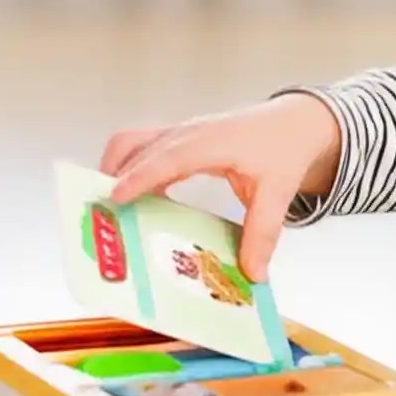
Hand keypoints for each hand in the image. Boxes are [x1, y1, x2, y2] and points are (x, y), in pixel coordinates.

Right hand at [99, 93, 341, 282]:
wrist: (296, 121)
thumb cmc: (285, 149)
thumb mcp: (279, 193)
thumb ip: (263, 233)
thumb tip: (253, 274)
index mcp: (214, 142)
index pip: (168, 156)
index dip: (140, 176)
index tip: (115, 196)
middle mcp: (191, 132)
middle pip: (138, 145)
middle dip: (114, 175)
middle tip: (100, 211)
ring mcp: (183, 132)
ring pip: (135, 141)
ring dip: (117, 169)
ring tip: (110, 208)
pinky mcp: (181, 138)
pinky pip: (145, 148)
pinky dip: (132, 169)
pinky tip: (138, 200)